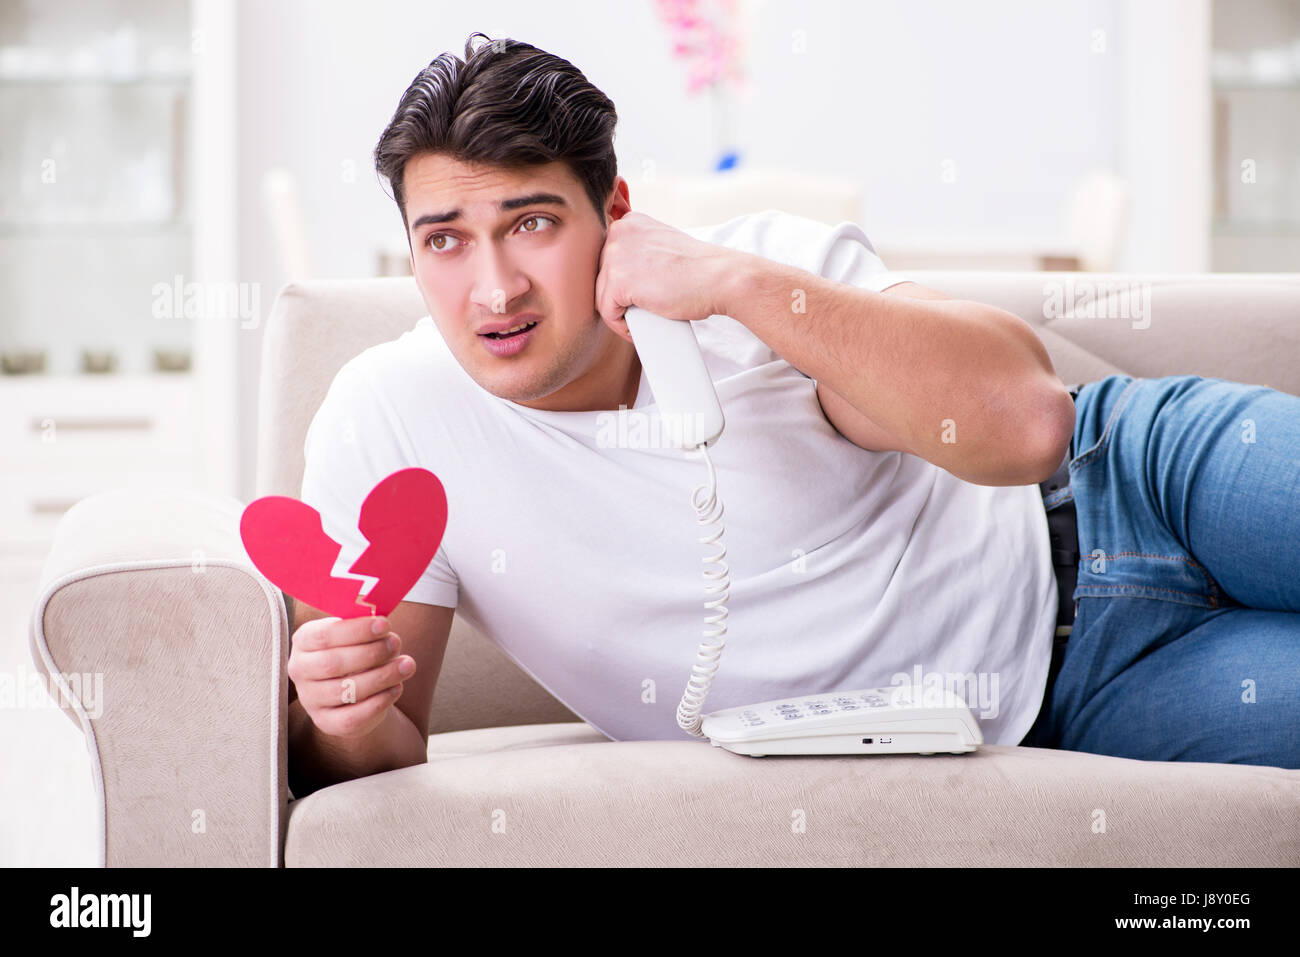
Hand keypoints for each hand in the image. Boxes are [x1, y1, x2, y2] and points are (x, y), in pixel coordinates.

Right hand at [288, 615, 415, 739]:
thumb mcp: (357, 634)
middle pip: (332, 664)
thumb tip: (383, 626)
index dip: (356, 630)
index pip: (324, 635)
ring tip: (406, 665)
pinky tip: (396, 688)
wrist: (354, 687)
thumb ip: (366, 628)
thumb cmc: (356, 651)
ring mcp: (310, 699)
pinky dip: (378, 703)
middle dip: (370, 653)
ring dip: (381, 677)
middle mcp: (300, 670)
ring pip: (344, 691)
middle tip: (396, 643)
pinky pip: (352, 717)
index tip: (384, 624)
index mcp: (304, 641)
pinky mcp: (325, 722)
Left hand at [593, 210, 741, 341]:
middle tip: (641, 310)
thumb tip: (625, 273)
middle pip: (602, 277)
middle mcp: (619, 232)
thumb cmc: (700, 270)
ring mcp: (616, 255)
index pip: (608, 259)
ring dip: (620, 313)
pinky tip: (637, 327)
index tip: (637, 296)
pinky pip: (607, 312)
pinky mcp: (619, 281)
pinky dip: (621, 326)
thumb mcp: (662, 247)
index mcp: (630, 223)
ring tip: (642, 319)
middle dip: (619, 298)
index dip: (621, 283)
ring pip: (602, 296)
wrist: (721, 278)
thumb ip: (640, 251)